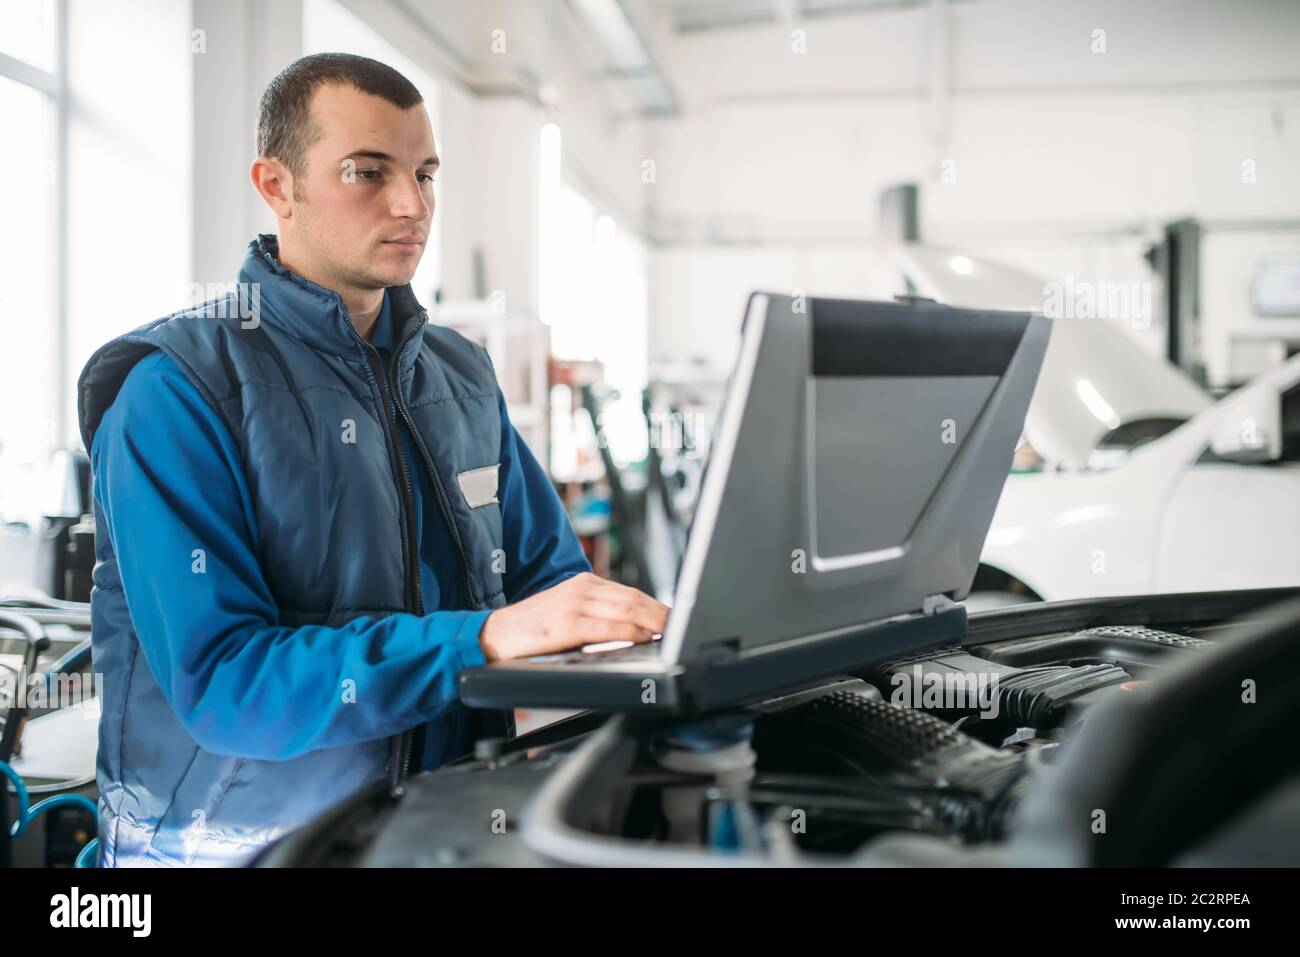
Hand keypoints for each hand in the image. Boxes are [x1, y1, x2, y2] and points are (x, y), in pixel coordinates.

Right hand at [478, 572, 669, 661]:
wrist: (489, 637)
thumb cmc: (529, 633)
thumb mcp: (566, 616)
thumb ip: (596, 617)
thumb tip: (633, 631)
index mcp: (583, 584)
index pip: (631, 593)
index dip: (658, 606)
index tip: (676, 617)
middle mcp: (581, 588)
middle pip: (634, 598)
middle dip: (663, 613)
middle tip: (684, 625)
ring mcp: (573, 603)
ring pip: (626, 608)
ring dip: (654, 620)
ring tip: (673, 631)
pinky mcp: (566, 623)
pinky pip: (608, 626)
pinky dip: (631, 630)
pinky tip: (644, 636)